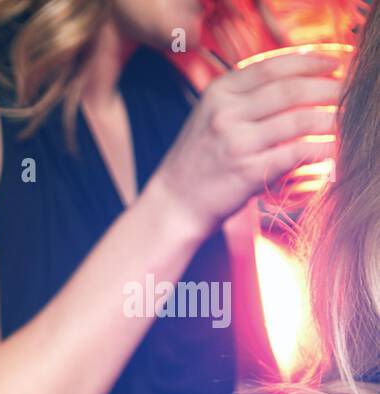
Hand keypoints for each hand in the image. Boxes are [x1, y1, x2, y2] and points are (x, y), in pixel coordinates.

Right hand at [152, 49, 343, 234]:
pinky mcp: (249, 171)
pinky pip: (297, 153)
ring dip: (330, 119)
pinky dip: (321, 149)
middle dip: (327, 88)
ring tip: (343, 120)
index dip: (308, 62)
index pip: (272, 67)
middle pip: (291, 90)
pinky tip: (332, 148)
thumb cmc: (199, 161)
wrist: (174, 204)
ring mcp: (237, 143)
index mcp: (218, 94)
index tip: (332, 64)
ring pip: (300, 121)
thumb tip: (297, 81)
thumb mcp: (210, 116)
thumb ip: (245, 96)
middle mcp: (226, 114)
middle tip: (346, 91)